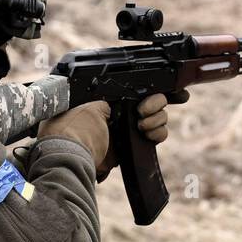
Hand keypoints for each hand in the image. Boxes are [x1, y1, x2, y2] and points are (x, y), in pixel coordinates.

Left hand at [38, 92, 183, 181]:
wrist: (71, 155)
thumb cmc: (75, 126)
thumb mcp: (91, 102)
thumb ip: (112, 95)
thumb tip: (130, 95)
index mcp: (109, 95)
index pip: (138, 87)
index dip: (153, 87)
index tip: (170, 86)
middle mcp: (120, 109)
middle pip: (153, 100)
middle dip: (156, 103)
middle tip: (143, 111)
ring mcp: (127, 128)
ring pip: (157, 117)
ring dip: (157, 118)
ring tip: (143, 124)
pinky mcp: (132, 145)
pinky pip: (155, 135)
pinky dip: (158, 132)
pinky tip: (147, 133)